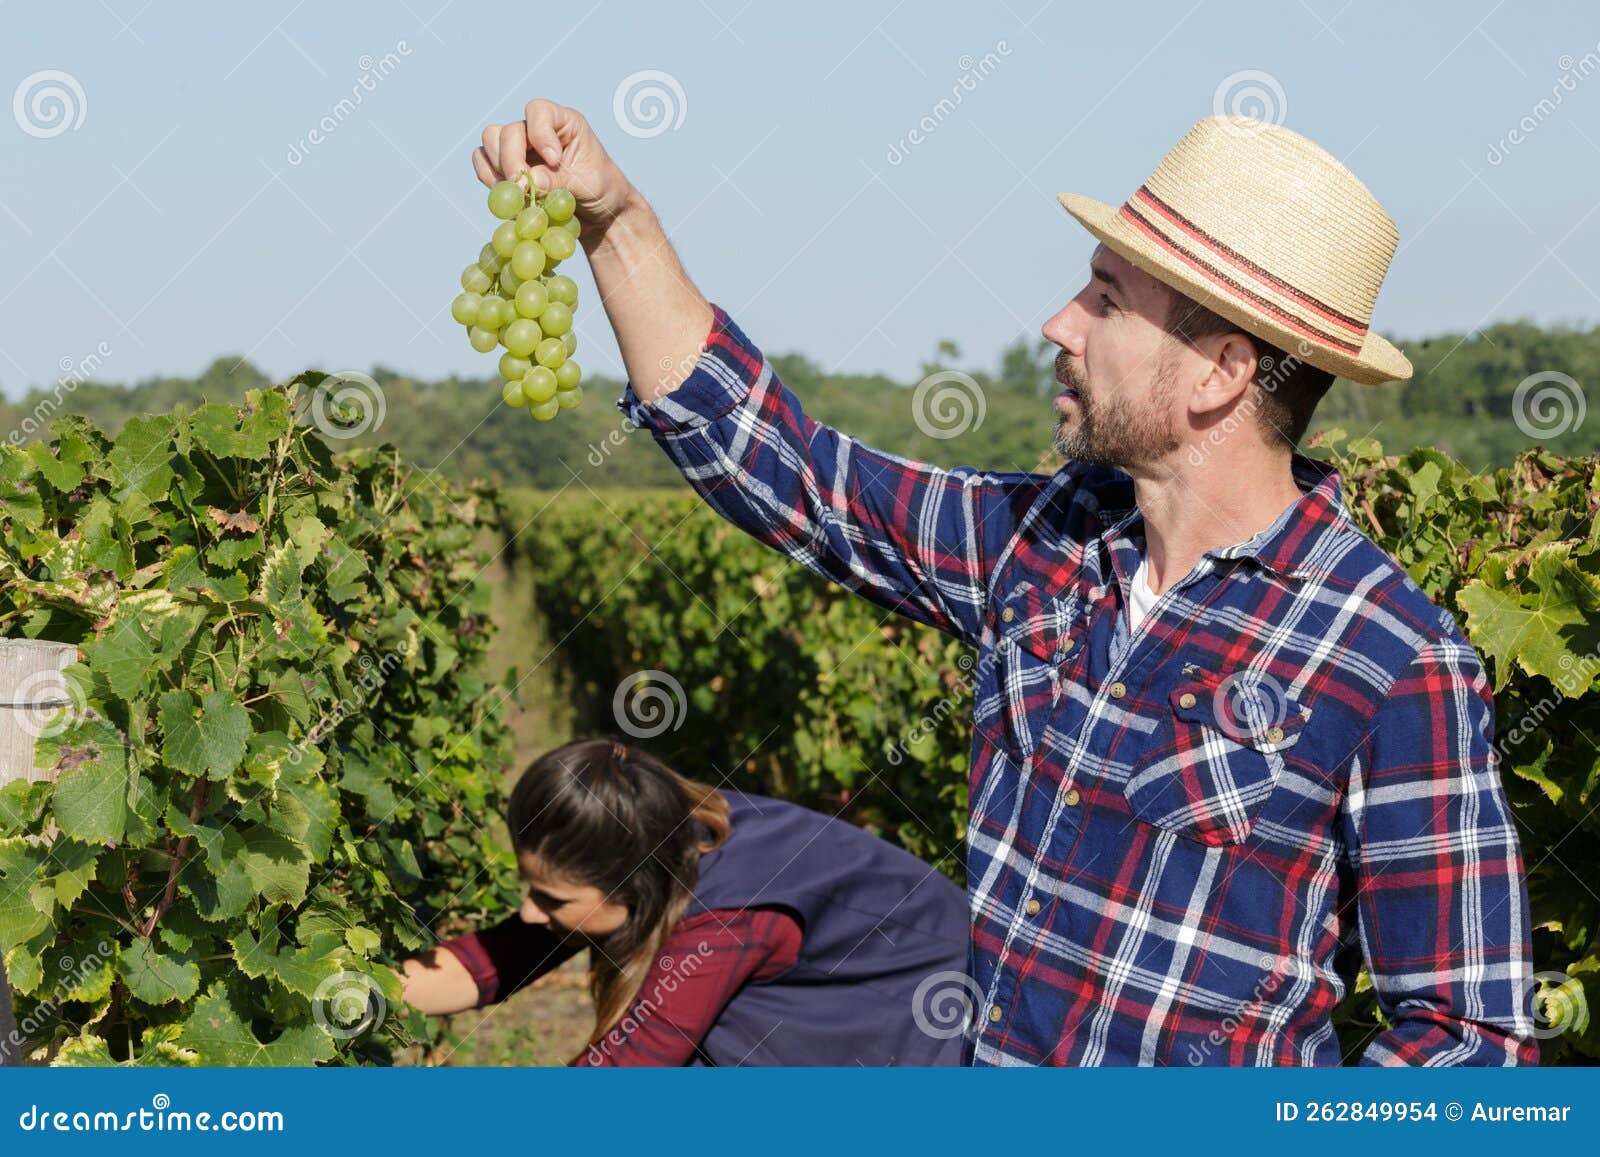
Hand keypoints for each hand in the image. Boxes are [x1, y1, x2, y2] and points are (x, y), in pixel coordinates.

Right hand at [473, 99, 635, 236]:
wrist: (597, 213)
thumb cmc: (600, 190)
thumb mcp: (587, 186)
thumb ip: (558, 182)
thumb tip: (527, 183)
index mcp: (564, 123)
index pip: (539, 110)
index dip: (540, 133)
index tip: (553, 161)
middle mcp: (537, 130)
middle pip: (508, 131)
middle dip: (511, 160)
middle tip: (522, 187)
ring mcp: (519, 147)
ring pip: (491, 141)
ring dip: (498, 168)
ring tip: (517, 194)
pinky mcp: (506, 166)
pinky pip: (484, 162)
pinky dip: (489, 178)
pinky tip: (507, 197)